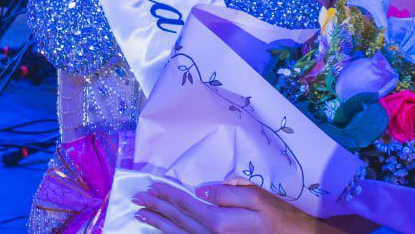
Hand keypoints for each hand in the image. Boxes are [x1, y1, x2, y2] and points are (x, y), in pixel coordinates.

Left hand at [132, 179, 345, 233]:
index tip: (151, 186)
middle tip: (138, 199)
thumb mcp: (256, 196)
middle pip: (177, 220)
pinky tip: (161, 231)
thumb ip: (227, 193)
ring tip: (141, 216)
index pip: (186, 204)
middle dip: (156, 208)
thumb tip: (200, 190)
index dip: (167, 194)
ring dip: (158, 224)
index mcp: (219, 222)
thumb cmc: (276, 215)